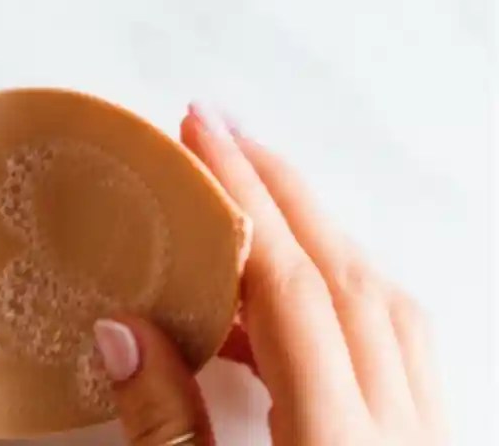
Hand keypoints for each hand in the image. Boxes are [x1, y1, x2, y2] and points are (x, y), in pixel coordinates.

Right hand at [94, 103, 445, 444]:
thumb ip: (164, 422)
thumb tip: (123, 329)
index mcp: (335, 440)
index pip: (290, 286)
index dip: (242, 199)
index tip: (199, 134)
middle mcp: (397, 428)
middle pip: (345, 273)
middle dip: (279, 187)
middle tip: (219, 133)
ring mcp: (423, 434)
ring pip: (380, 299)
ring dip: (316, 230)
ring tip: (250, 191)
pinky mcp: (424, 443)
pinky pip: (397, 339)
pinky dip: (343, 287)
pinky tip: (283, 294)